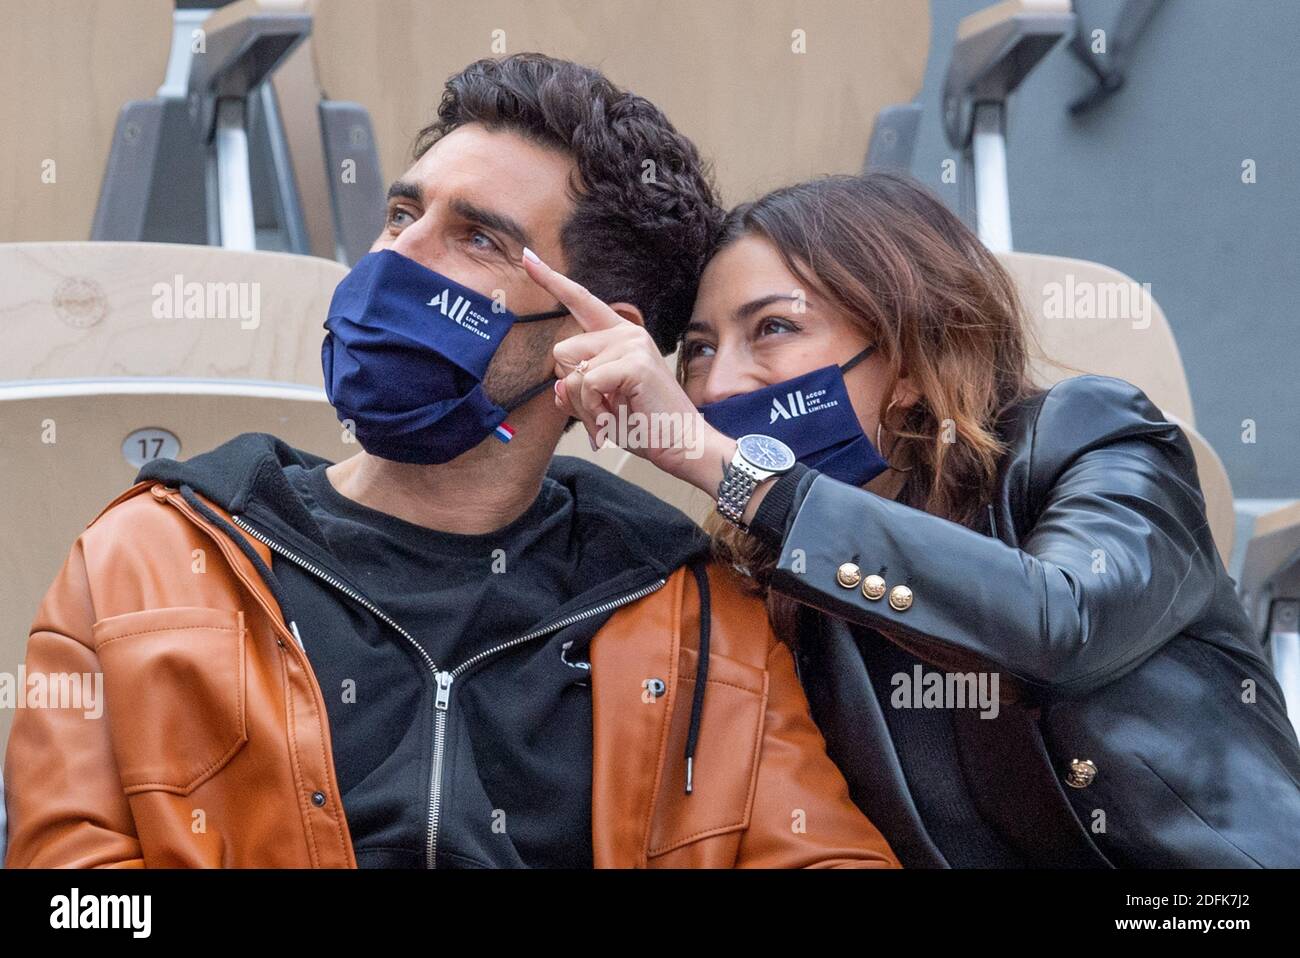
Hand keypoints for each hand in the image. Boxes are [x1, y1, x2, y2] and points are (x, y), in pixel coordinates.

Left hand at [520, 248, 735, 492]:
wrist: (681, 443)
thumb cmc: (644, 425)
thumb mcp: (602, 406)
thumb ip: (577, 391)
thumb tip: (559, 388)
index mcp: (619, 336)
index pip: (580, 301)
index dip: (551, 280)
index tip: (527, 258)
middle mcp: (626, 333)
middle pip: (562, 351)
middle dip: (572, 388)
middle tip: (603, 408)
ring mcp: (632, 344)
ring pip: (570, 372)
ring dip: (583, 403)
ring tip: (611, 414)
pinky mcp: (634, 363)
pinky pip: (585, 384)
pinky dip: (593, 409)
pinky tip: (614, 417)